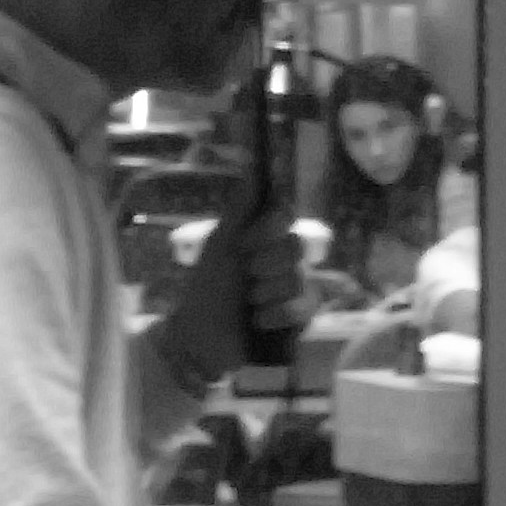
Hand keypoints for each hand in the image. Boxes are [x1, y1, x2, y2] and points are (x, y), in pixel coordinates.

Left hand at [164, 178, 308, 385]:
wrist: (199, 336)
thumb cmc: (207, 288)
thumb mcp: (219, 245)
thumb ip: (239, 210)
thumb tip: (252, 169)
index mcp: (266, 238)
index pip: (285, 217)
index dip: (267, 230)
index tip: (243, 245)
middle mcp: (286, 260)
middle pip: (296, 247)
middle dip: (265, 264)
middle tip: (245, 277)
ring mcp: (296, 289)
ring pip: (300, 278)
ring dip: (267, 292)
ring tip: (248, 302)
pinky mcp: (301, 318)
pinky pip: (306, 306)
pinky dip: (278, 313)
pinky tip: (259, 320)